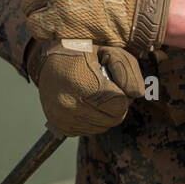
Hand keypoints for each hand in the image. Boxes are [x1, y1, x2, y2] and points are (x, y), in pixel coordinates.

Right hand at [26, 38, 145, 136]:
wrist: (47, 61)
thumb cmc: (82, 54)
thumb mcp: (108, 51)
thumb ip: (128, 70)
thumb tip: (136, 94)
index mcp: (80, 82)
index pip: (119, 103)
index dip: (123, 93)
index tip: (114, 82)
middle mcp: (68, 104)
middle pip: (114, 118)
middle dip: (117, 106)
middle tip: (107, 90)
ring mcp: (62, 117)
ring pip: (103, 127)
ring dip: (105, 114)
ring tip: (94, 96)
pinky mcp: (59, 126)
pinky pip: (90, 132)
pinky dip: (92, 121)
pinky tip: (85, 104)